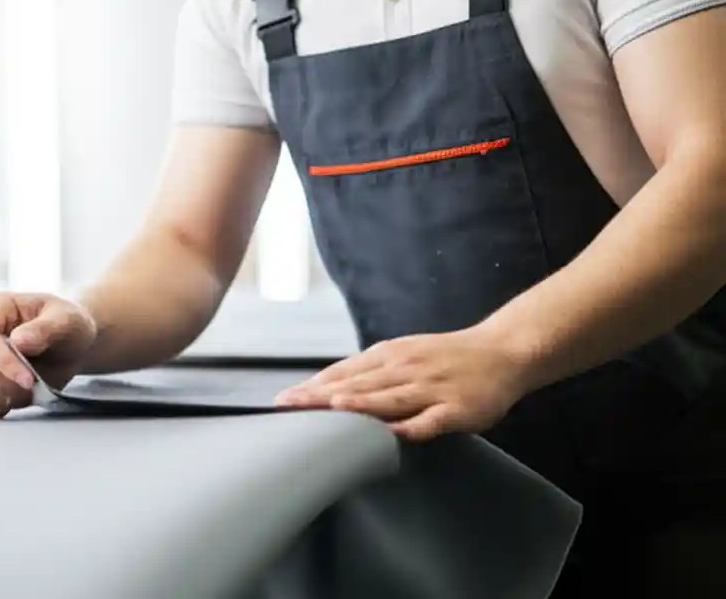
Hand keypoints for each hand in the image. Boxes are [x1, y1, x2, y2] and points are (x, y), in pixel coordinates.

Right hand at [0, 292, 97, 419]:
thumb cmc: (67, 324)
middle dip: (3, 382)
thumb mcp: (66, 320)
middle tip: (33, 385)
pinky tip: (11, 403)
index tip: (29, 379)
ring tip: (28, 392)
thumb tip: (18, 340)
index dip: (1, 362)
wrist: (71, 344)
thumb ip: (44, 328)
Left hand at [274, 327, 536, 440]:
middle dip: (322, 397)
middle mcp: (405, 368)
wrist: (503, 351)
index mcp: (389, 356)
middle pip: (358, 384)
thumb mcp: (403, 356)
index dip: (313, 387)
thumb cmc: (445, 358)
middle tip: (289, 407)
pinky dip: (413, 425)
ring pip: (390, 397)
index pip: (343, 372)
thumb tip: (327, 391)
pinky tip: (393, 434)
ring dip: (361, 403)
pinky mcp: (457, 408)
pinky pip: (432, 418)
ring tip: (332, 409)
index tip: (283, 401)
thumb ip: (370, 373)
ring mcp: (431, 388)